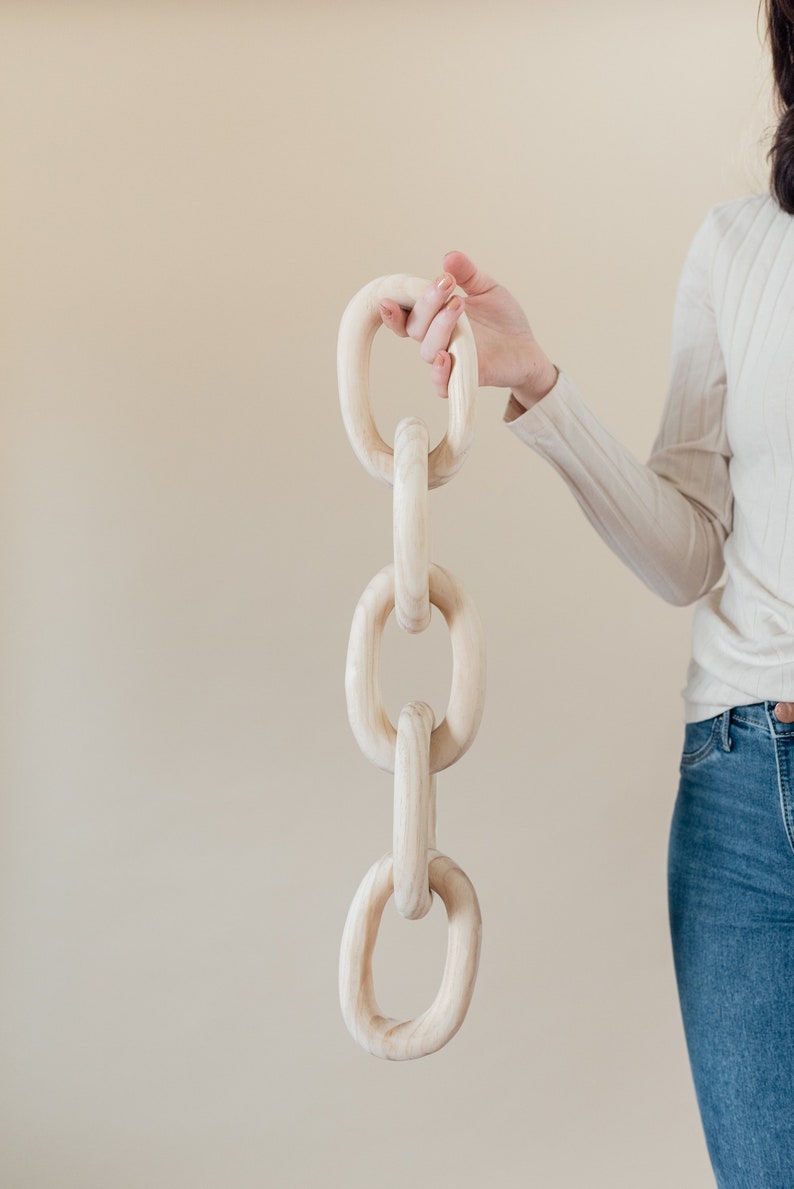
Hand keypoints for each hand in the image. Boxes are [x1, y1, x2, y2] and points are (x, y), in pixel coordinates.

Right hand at [378, 251, 557, 407]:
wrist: (527, 347)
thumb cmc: (502, 320)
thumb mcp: (487, 289)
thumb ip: (468, 274)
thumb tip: (449, 257)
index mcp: (436, 317)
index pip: (407, 313)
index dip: (394, 307)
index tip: (391, 295)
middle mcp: (437, 338)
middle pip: (415, 327)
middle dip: (427, 304)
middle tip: (446, 283)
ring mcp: (449, 359)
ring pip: (427, 349)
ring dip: (438, 327)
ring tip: (457, 305)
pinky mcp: (464, 377)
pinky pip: (441, 383)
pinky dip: (439, 372)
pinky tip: (445, 356)